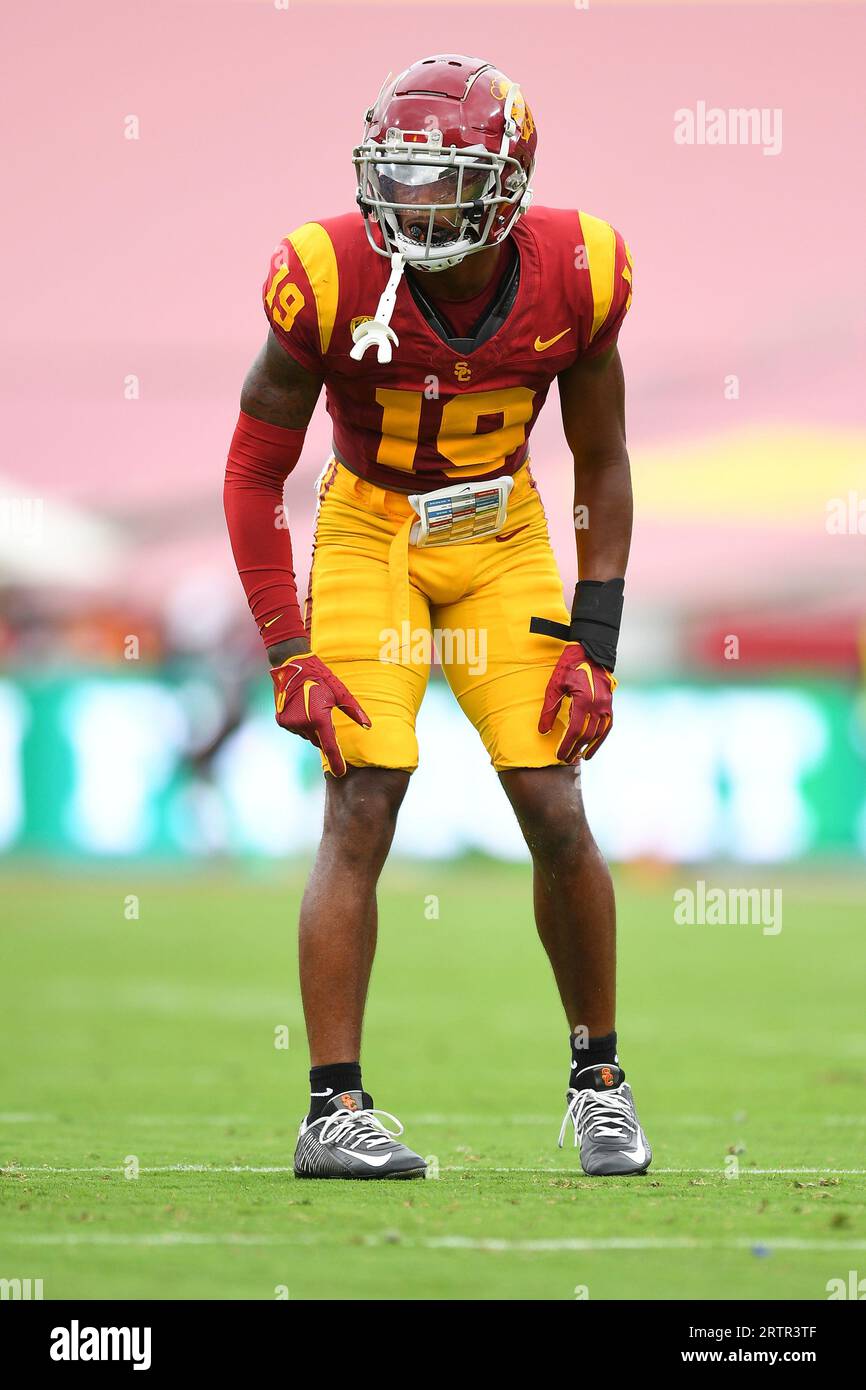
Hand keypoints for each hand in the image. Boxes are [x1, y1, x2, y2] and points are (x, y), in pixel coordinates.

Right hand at [270, 652, 370, 776]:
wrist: (291, 666)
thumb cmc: (320, 677)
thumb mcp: (340, 692)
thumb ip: (354, 711)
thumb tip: (368, 726)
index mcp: (319, 718)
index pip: (330, 746)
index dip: (336, 761)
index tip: (341, 773)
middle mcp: (303, 724)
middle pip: (319, 740)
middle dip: (325, 734)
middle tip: (325, 713)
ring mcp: (290, 724)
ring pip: (308, 735)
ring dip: (313, 728)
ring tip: (312, 706)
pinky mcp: (281, 721)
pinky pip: (297, 730)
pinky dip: (302, 724)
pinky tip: (302, 708)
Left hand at [538, 642, 616, 762]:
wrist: (591, 652)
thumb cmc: (570, 667)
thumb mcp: (555, 686)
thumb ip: (549, 709)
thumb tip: (543, 731)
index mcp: (583, 700)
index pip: (575, 730)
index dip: (567, 745)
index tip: (559, 756)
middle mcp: (598, 705)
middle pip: (586, 734)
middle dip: (575, 748)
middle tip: (565, 759)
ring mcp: (606, 705)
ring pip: (598, 733)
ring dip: (588, 746)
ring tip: (578, 757)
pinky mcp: (609, 704)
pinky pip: (607, 726)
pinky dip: (600, 739)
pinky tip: (592, 747)